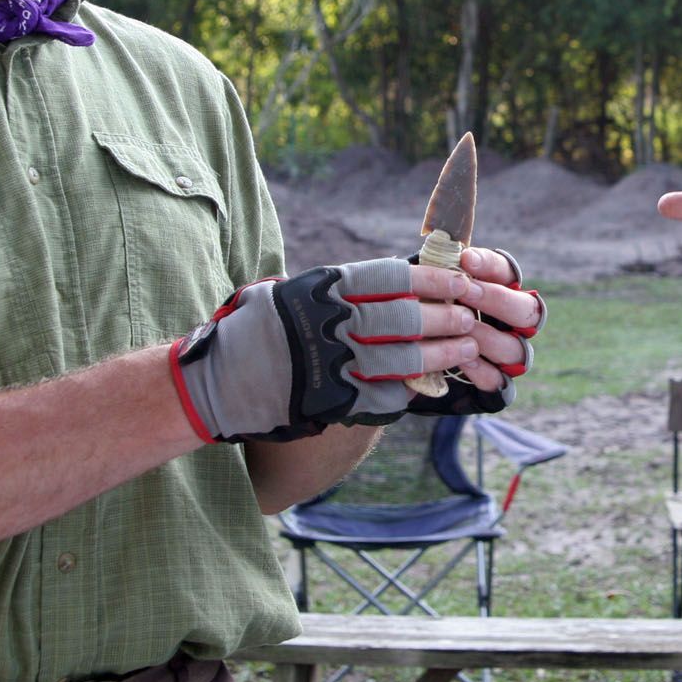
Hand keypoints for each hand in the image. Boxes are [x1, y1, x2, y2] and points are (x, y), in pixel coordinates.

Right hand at [170, 258, 486, 441]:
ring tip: (465, 348)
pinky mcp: (330, 403)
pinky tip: (427, 384)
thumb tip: (389, 281)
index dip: (431, 279)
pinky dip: (408, 389)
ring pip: (401, 359)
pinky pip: (383, 396)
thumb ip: (331, 288)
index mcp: (321, 291)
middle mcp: (328, 325)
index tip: (459, 280)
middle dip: (444, 317)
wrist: (213, 384)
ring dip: (439, 354)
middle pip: (403, 319)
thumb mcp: (286, 292)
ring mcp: (330, 366)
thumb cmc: (250, 331)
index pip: (391, 278)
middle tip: (469, 317)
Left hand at [397, 245, 546, 416]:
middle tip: (465, 293)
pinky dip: (483, 370)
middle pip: (526, 310)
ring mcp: (509, 353)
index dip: (490, 266)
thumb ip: (440, 270)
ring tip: (463, 329)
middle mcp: (513, 322)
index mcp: (500, 291)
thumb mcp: (430, 288)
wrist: (413, 356)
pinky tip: (463, 361)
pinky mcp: (498, 383)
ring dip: (489, 337)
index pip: (508, 272)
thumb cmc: (425, 310)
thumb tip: (437, 245)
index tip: (465, 260)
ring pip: (516, 348)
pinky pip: (499, 380)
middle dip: (496, 299)